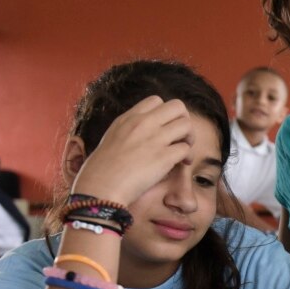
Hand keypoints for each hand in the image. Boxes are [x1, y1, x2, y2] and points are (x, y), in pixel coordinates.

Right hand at [71, 95, 195, 205]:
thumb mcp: (111, 139)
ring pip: (187, 125)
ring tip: (184, 152)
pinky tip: (182, 164)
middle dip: (184, 120)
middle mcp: (143, 124)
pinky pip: (186, 148)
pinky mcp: (163, 157)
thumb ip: (128, 131)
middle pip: (177, 106)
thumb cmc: (101, 171)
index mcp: (128, 118)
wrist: (100, 188)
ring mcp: (154, 139)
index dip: (165, 114)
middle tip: (180, 137)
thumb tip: (143, 136)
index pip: (156, 100)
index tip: (164, 128)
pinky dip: (188, 156)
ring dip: (190, 138)